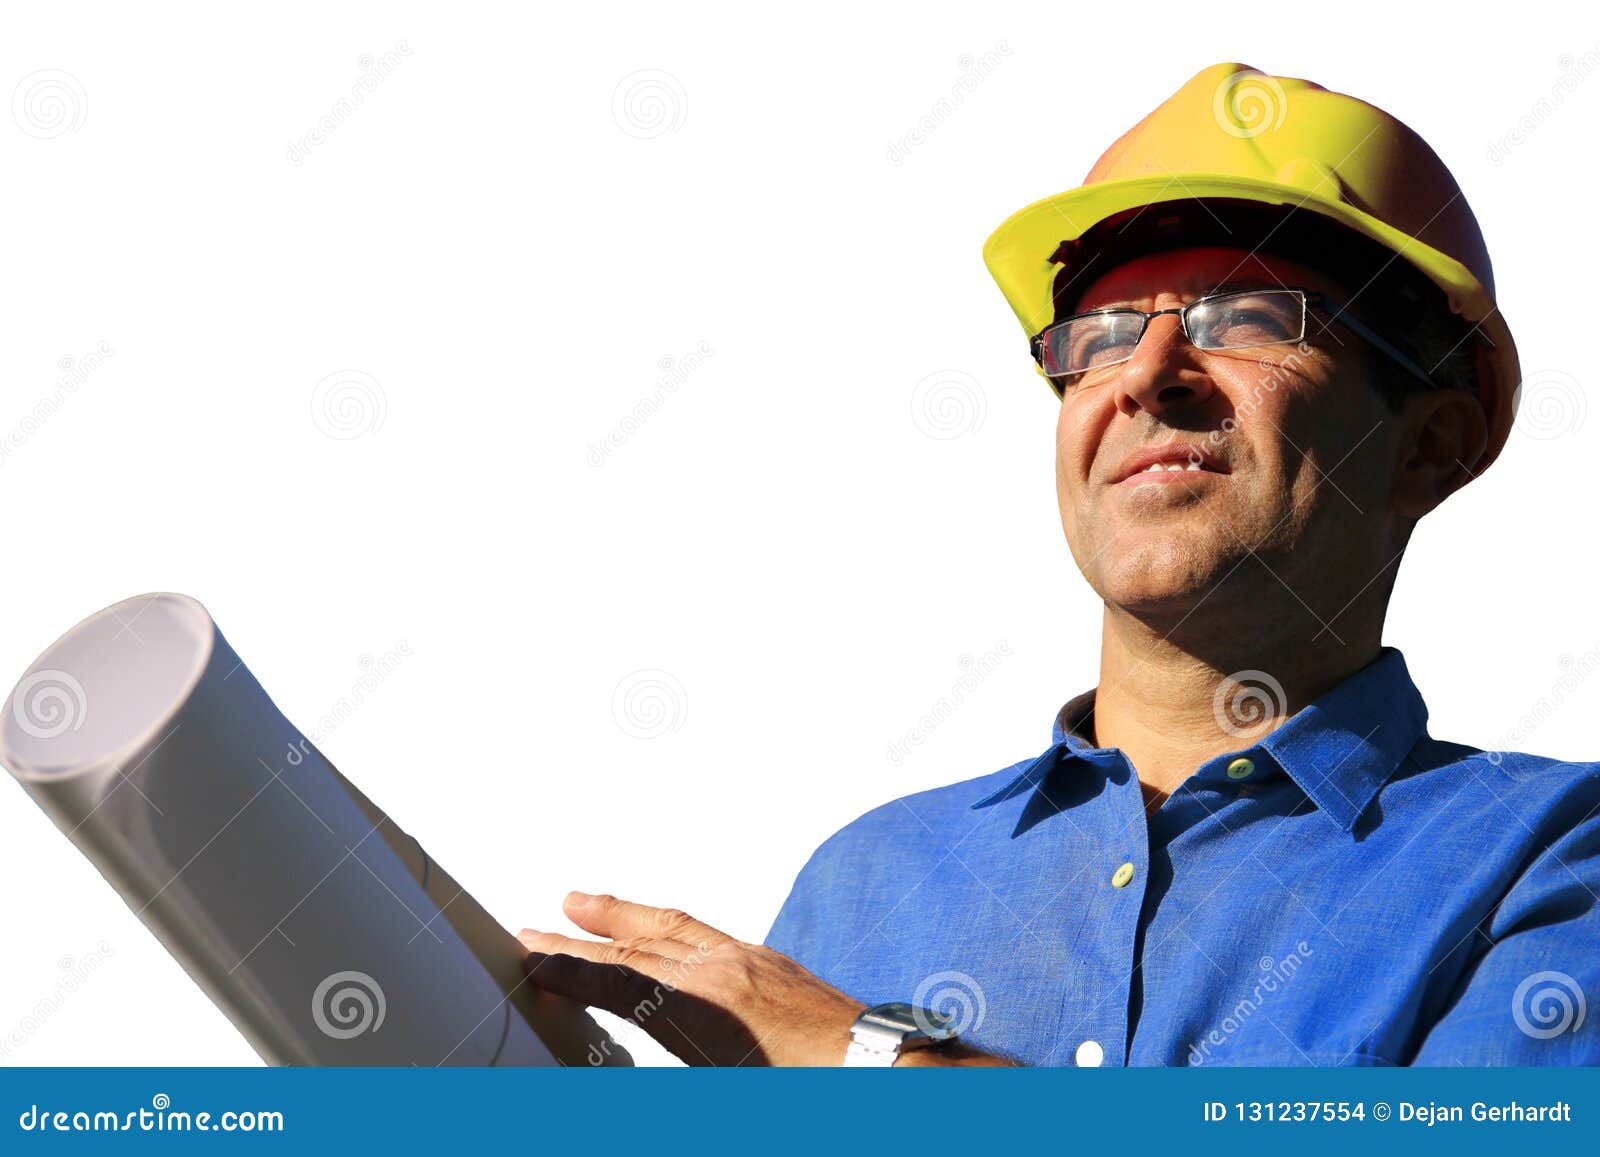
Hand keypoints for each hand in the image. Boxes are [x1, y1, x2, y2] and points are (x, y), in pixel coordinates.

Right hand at [517, 891, 867, 1065]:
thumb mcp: (724, 1089)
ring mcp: (749, 960)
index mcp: (706, 1010)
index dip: (571, 970)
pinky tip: (660, 927)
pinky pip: (707, 931)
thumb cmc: (812, 1091)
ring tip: (582, 902)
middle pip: (637, 946)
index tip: (531, 959)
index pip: (620, 981)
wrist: (883, 1072)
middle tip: (536, 926)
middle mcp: (722, 973)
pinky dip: (669, 924)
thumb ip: (672, 1070)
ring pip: (672, 926)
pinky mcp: (772, 960)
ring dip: (623, 914)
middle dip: (582, 937)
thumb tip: (638, 1033)